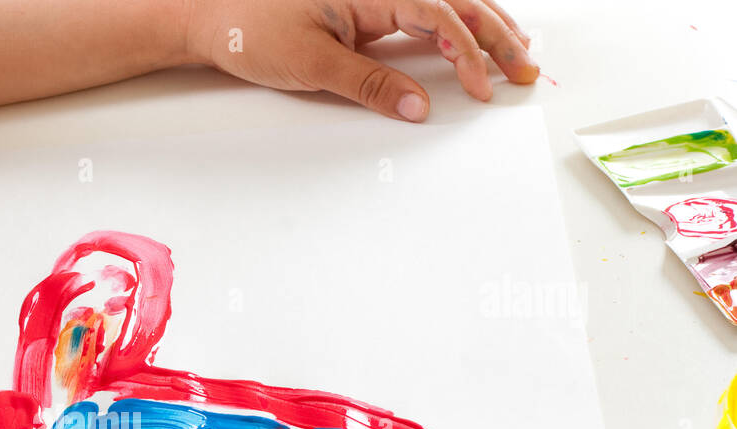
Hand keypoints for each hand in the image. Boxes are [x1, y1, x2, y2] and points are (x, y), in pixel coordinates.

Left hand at [184, 0, 538, 121]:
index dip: (466, 53)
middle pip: (457, 1)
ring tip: (519, 56)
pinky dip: (459, 26)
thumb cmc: (252, 31)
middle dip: (497, 35)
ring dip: (487, 28)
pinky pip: (427, 11)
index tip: (482, 88)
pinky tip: (479, 41)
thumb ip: (369, 85)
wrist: (213, 17)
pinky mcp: (371, 7)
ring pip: (449, 2)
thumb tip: (418, 107)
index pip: (437, 16)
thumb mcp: (311, 64)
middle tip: (526, 71)